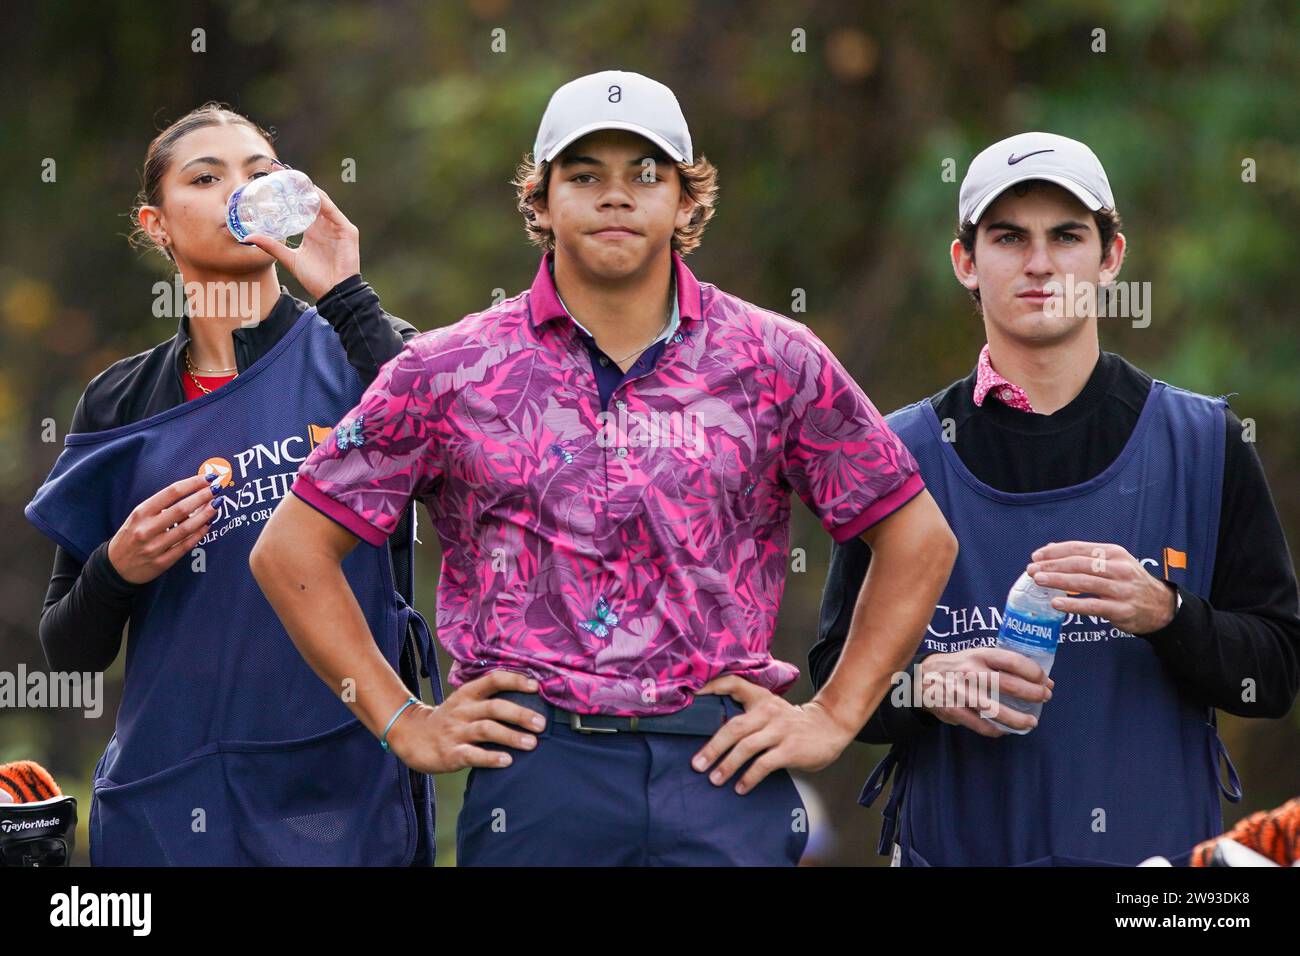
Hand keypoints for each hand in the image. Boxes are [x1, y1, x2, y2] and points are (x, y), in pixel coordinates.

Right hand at [107, 474, 217, 583]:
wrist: (115, 568)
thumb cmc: (131, 536)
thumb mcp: (138, 517)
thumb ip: (160, 507)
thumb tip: (191, 494)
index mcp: (140, 513)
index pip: (171, 492)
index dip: (193, 483)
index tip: (208, 478)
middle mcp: (146, 529)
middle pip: (181, 508)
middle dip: (203, 497)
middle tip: (217, 489)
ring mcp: (154, 546)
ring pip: (186, 528)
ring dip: (205, 515)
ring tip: (216, 505)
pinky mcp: (162, 562)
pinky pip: (185, 546)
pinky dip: (199, 534)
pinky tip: (207, 525)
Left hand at [241, 186, 359, 299]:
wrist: (333, 293)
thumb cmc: (315, 278)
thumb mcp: (289, 259)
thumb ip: (271, 246)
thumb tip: (248, 237)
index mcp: (313, 229)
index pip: (301, 204)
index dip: (288, 191)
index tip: (272, 177)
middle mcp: (325, 224)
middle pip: (310, 198)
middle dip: (296, 184)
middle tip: (278, 169)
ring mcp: (337, 226)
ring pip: (322, 201)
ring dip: (308, 188)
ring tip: (293, 176)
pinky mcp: (347, 231)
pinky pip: (333, 212)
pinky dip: (322, 201)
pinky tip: (311, 192)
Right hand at [386, 670, 546, 773]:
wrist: (411, 736)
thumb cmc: (449, 720)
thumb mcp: (464, 702)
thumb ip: (489, 700)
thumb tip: (529, 701)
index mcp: (467, 694)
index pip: (493, 680)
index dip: (515, 681)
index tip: (536, 687)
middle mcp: (462, 710)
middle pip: (494, 707)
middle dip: (520, 714)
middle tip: (542, 724)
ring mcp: (455, 732)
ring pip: (486, 730)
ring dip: (511, 736)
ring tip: (532, 743)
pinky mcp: (450, 754)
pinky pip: (472, 755)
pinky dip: (490, 758)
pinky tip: (507, 761)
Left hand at [690, 675, 856, 794]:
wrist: (829, 726)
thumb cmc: (792, 722)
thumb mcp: (770, 709)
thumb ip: (748, 716)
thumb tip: (713, 735)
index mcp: (760, 698)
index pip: (733, 683)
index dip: (710, 687)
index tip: (690, 695)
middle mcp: (768, 711)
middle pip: (733, 727)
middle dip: (713, 747)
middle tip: (697, 764)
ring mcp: (779, 730)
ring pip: (746, 747)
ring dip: (727, 765)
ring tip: (714, 779)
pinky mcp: (790, 749)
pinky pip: (764, 764)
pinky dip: (749, 777)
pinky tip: (740, 788)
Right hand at [917, 648, 1052, 735]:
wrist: (922, 676)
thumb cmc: (960, 666)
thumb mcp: (977, 656)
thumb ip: (1005, 666)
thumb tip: (1044, 680)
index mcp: (980, 655)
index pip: (1013, 661)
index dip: (1034, 672)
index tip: (1045, 680)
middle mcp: (970, 671)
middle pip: (1009, 685)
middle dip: (1033, 694)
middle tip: (1045, 698)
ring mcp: (961, 691)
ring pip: (995, 709)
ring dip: (1018, 719)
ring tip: (1031, 722)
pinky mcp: (952, 709)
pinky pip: (979, 724)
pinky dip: (996, 729)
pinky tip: (1005, 730)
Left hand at [1026, 540, 1177, 634]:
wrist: (1160, 607)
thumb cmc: (1129, 582)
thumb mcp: (1113, 562)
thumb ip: (1085, 556)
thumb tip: (1050, 549)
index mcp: (1113, 553)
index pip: (1079, 548)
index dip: (1055, 552)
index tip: (1036, 556)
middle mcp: (1118, 568)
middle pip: (1078, 564)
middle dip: (1052, 566)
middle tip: (1032, 570)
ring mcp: (1120, 589)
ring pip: (1083, 582)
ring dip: (1057, 581)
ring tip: (1038, 581)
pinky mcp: (1121, 610)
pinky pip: (1092, 606)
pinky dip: (1072, 604)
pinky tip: (1056, 603)